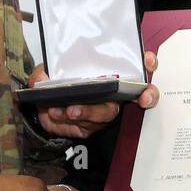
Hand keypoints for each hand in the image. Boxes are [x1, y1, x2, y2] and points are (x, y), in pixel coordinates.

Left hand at [33, 50, 160, 138]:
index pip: (137, 66)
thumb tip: (43, 77)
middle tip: (117, 96)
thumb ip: (44, 72)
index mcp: (109, 73)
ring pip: (106, 114)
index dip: (148, 64)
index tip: (148, 62)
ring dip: (88, 111)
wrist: (42, 110)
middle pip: (131, 94)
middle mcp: (112, 93)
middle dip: (129, 95)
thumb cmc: (56, 85)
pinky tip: (58, 114)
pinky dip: (69, 121)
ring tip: (70, 109)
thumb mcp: (48, 72)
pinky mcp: (91, 128)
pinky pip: (85, 127)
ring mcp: (103, 112)